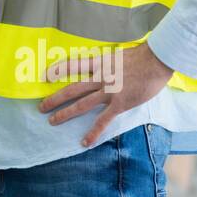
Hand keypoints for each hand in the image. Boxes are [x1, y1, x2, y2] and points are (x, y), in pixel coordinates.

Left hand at [37, 43, 174, 147]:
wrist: (156, 61)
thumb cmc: (142, 56)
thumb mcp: (119, 54)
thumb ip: (109, 62)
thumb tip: (104, 65)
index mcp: (99, 63)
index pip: (73, 65)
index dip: (57, 70)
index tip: (45, 76)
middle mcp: (100, 77)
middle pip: (72, 89)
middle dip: (55, 98)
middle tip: (41, 106)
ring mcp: (108, 92)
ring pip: (82, 105)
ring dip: (66, 113)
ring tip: (52, 121)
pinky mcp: (119, 104)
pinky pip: (103, 120)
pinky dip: (93, 132)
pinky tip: (84, 141)